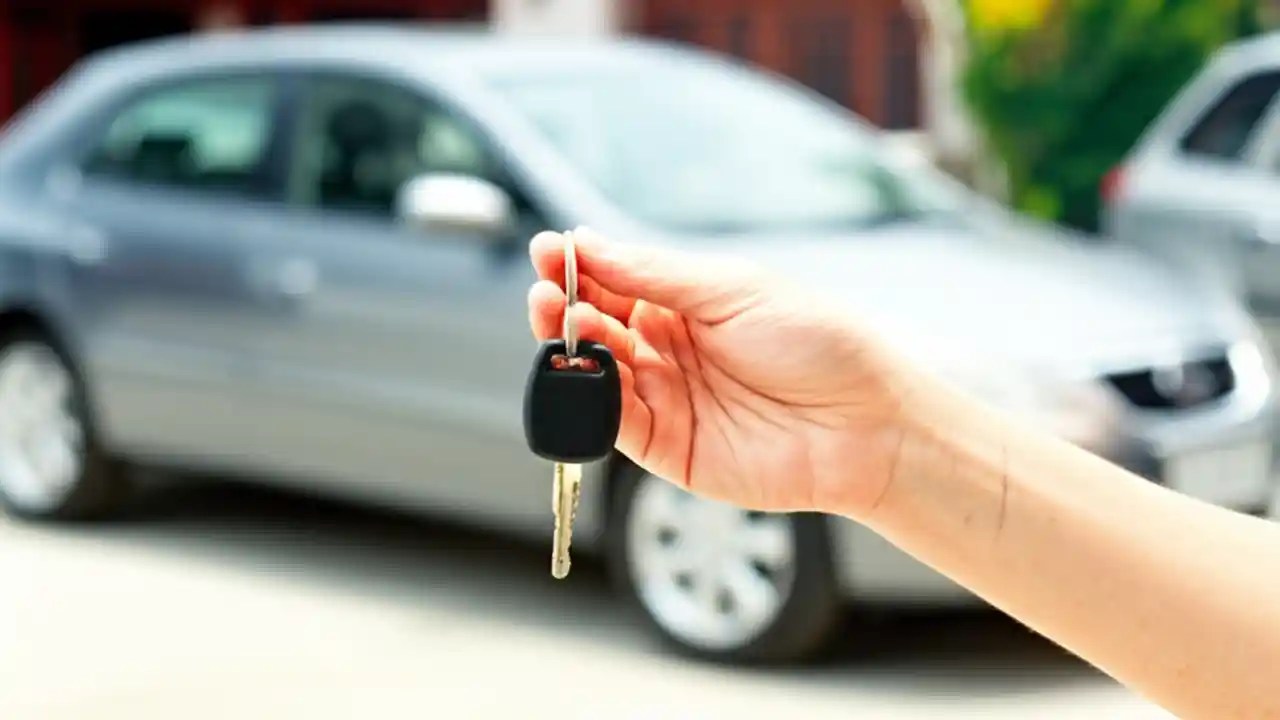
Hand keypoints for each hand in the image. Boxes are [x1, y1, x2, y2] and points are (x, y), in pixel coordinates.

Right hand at [527, 228, 921, 516]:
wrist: (866, 423)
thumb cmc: (818, 344)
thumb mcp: (732, 290)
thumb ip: (655, 275)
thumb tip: (588, 242)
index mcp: (686, 304)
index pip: (614, 281)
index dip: (579, 266)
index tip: (550, 250)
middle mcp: (669, 350)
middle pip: (594, 326)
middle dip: (563, 304)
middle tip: (547, 289)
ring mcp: (666, 399)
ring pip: (594, 372)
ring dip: (569, 346)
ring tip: (559, 319)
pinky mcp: (667, 448)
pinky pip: (613, 423)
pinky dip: (588, 398)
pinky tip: (582, 368)